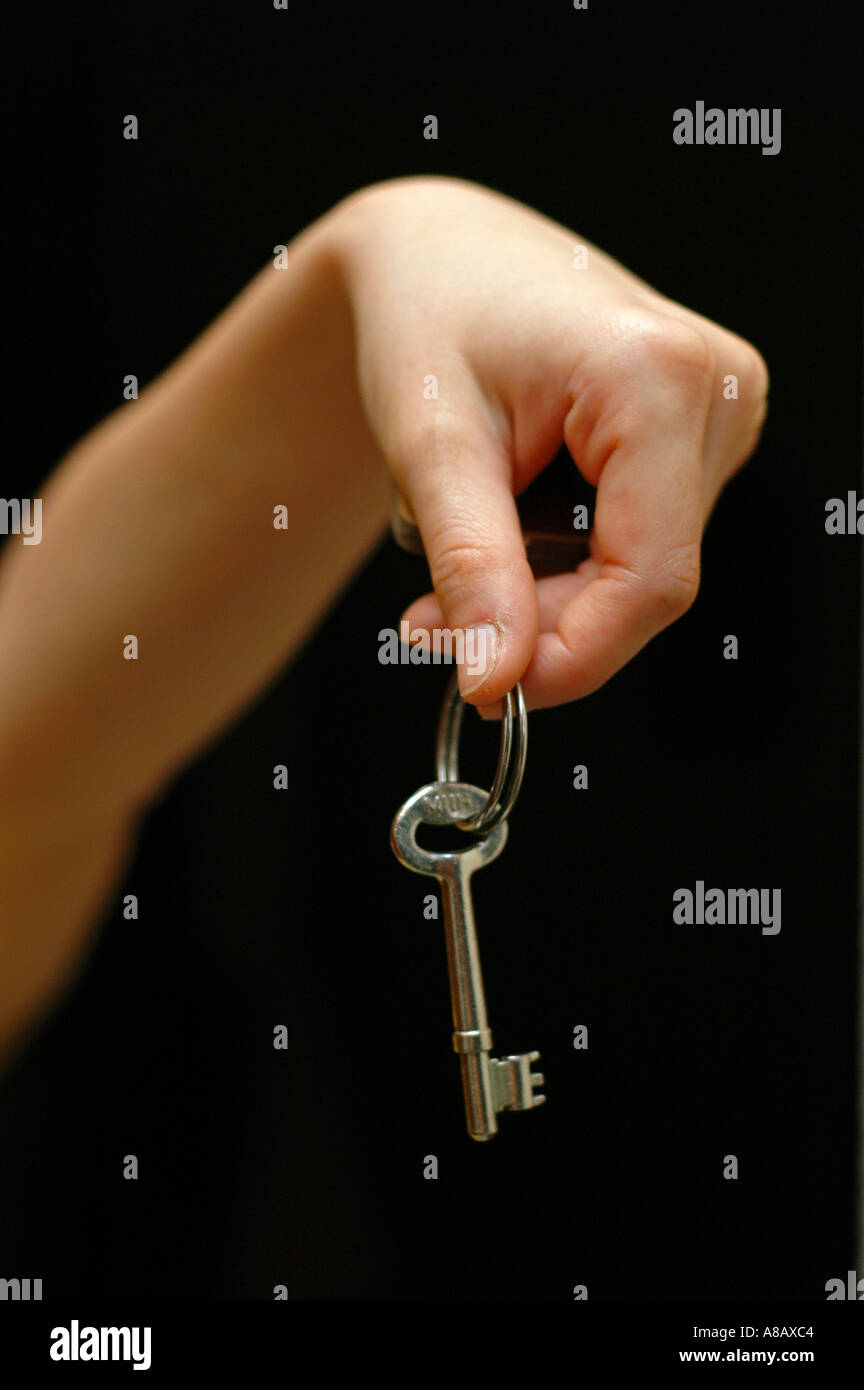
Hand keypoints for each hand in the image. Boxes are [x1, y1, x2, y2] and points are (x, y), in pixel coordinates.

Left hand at [331, 176, 768, 709]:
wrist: (438, 255)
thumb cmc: (428, 315)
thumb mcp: (432, 448)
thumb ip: (472, 569)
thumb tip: (496, 679)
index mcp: (658, 375)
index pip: (651, 579)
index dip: (573, 656)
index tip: (488, 687)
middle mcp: (717, 387)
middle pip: (652, 580)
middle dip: (547, 625)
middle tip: (442, 625)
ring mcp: (721, 406)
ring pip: (649, 569)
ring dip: (555, 593)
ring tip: (474, 543)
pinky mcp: (702, 426)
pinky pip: (648, 538)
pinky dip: (577, 559)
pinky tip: (520, 518)